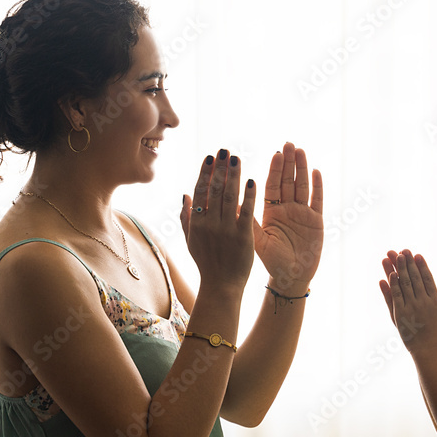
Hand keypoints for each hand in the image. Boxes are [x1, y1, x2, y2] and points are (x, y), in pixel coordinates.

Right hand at [180, 150, 255, 290]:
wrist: (221, 286)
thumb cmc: (207, 263)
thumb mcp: (191, 241)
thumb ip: (186, 217)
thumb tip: (185, 194)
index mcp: (196, 223)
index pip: (200, 192)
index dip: (205, 172)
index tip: (210, 156)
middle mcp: (210, 224)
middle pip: (214, 190)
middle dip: (220, 168)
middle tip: (225, 150)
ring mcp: (226, 230)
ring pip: (229, 197)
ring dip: (233, 175)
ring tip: (236, 158)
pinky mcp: (243, 237)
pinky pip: (246, 212)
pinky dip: (248, 196)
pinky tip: (251, 180)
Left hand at [255, 142, 323, 292]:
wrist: (291, 278)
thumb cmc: (272, 262)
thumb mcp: (257, 241)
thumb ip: (247, 221)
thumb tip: (231, 201)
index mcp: (272, 212)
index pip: (273, 186)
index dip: (274, 170)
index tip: (274, 153)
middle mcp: (288, 209)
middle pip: (288, 181)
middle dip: (288, 163)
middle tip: (288, 144)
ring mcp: (303, 214)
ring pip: (303, 186)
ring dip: (302, 168)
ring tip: (300, 151)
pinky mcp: (317, 221)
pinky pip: (317, 200)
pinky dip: (317, 186)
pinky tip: (316, 171)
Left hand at [378, 249, 436, 355]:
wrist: (427, 349)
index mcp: (435, 301)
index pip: (428, 279)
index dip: (422, 266)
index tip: (417, 255)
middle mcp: (423, 303)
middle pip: (414, 279)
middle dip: (409, 263)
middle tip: (404, 251)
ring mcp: (410, 308)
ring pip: (403, 285)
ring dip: (398, 269)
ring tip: (394, 256)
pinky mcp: (399, 314)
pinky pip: (395, 297)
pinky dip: (392, 285)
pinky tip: (388, 274)